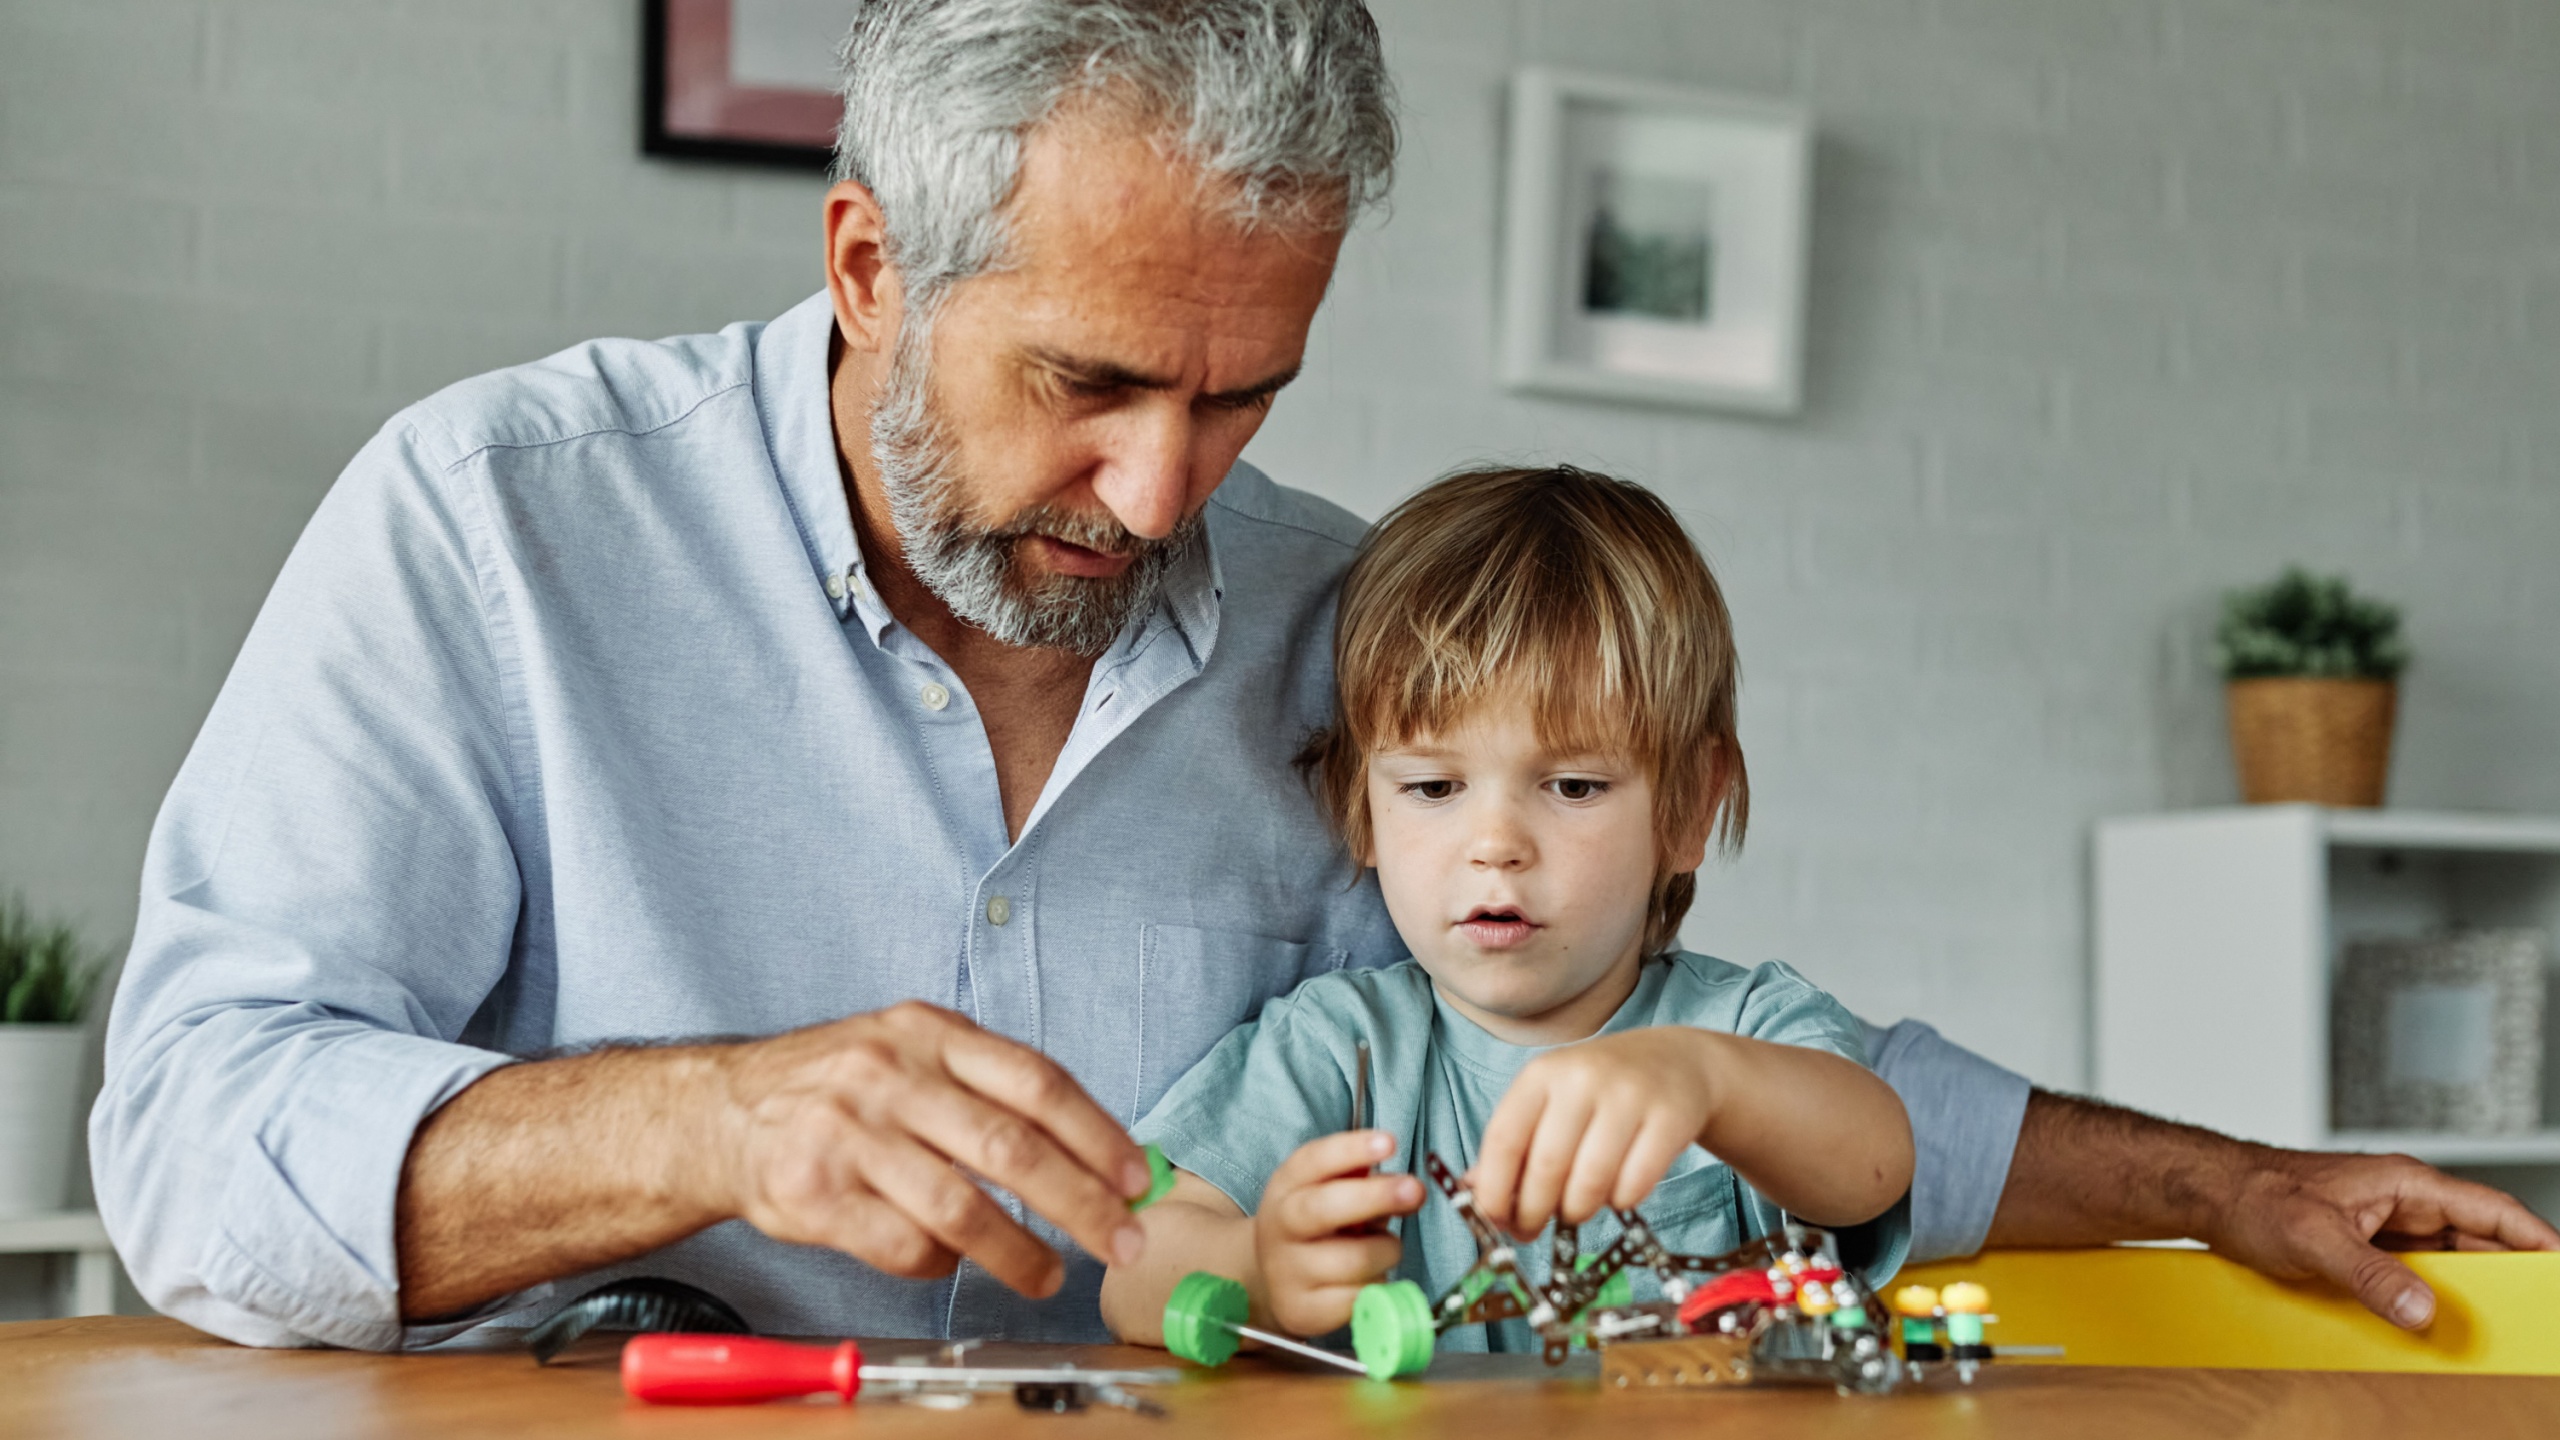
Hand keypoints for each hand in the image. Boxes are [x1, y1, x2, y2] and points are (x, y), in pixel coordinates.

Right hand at [712, 1001, 1153, 1298]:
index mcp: (930, 1033)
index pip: (1037, 1083)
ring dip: (1019, 1251)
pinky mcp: (816, 1193)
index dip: (1097, 1135)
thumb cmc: (837, 1086)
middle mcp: (891, 1075)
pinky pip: (902, 1245)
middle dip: (1082, 1203)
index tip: (1136, 1178)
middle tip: (1122, 1240)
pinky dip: (940, 1263)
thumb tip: (1092, 1151)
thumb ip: (988, 1087)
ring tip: (1050, 1274)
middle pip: (1011, 1147)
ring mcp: (850, 1134)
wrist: (722, 1112)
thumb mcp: (911, 1050)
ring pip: (961, 1208)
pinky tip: (954, 1263)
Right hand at [1252, 1130, 1421, 1334]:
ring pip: (1355, 1259)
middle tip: (1415, 1190)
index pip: (1314, 1161)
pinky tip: (1371, 1277)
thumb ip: (1358, 1179)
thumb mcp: (1324, 1191)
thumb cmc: (1314, 1227)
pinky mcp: (1303, 1311)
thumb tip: (1397, 1179)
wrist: (1268, 1279)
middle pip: (1324, 1208)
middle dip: (1375, 1197)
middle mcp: (1280, 1227)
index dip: (1352, 1150)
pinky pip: (1359, 1298)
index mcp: (1286, 1187)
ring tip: (1385, 1246)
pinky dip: (1378, 1285)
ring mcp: (1288, 1272)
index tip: (1389, 1142)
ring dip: (1386, 1250)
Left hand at [1470, 1029, 1719, 1238]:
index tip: (1495, 1220)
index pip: (1504, 1139)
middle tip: (1532, 1230)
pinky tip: (1617, 1193)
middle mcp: (1582, 1079)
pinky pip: (1635, 1185)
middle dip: (1534, 1212)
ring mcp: (1629, 1097)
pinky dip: (1620, 1202)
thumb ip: (1515, 1143)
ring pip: (1591, 1181)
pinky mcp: (1669, 1119)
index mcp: (1542, 1074)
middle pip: (1547, 1166)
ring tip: (1576, 1210)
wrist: (1677, 1063)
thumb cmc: (1601, 1091)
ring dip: (1577, 1211)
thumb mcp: (1550, 1101)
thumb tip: (1475, 1192)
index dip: (1495, 1190)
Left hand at [2200, 1148, 2559, 1329]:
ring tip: (2481, 1326)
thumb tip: (2421, 1308)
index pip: (2492, 1210)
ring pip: (2444, 1262)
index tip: (2559, 1267)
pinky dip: (2422, 1299)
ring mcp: (2384, 1226)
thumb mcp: (2315, 1238)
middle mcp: (2402, 1202)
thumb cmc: (2254, 1195)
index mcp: (2405, 1184)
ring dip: (2460, 1292)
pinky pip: (2410, 1276)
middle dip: (2504, 1274)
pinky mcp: (2364, 1249)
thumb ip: (2371, 1274)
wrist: (2207, 1195)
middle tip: (2527, 1314)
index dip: (2535, 1238)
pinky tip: (2424, 1324)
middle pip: (2476, 1240)